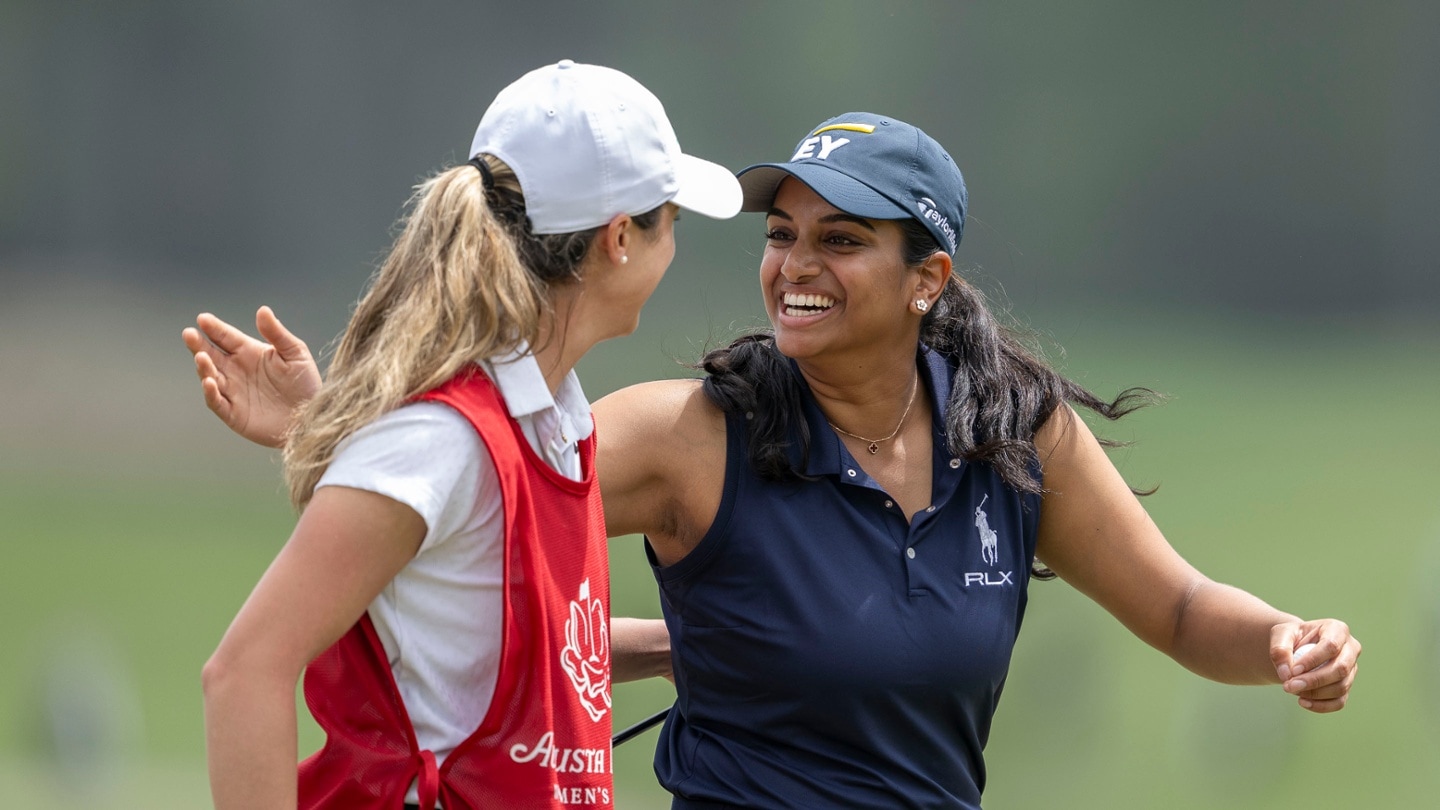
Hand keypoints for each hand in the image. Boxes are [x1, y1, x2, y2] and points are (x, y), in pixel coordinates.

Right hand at [182, 307, 320, 447]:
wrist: (313, 416)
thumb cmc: (306, 384)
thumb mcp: (295, 354)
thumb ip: (277, 333)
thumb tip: (263, 310)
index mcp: (249, 353)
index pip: (226, 337)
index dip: (214, 328)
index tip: (203, 319)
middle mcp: (236, 370)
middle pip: (211, 355)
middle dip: (198, 345)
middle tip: (189, 334)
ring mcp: (233, 392)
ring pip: (210, 377)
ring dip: (203, 367)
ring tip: (201, 356)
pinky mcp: (233, 413)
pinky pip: (217, 402)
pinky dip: (210, 393)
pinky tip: (209, 382)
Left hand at [1270, 619, 1360, 712]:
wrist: (1296, 648)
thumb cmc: (1291, 637)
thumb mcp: (1281, 634)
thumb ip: (1279, 649)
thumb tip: (1286, 674)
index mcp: (1337, 629)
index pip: (1331, 646)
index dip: (1312, 660)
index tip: (1292, 671)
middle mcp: (1350, 648)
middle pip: (1340, 669)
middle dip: (1314, 680)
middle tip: (1289, 686)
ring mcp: (1351, 669)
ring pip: (1341, 687)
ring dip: (1315, 693)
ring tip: (1291, 690)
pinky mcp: (1347, 685)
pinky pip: (1340, 701)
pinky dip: (1322, 705)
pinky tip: (1302, 702)